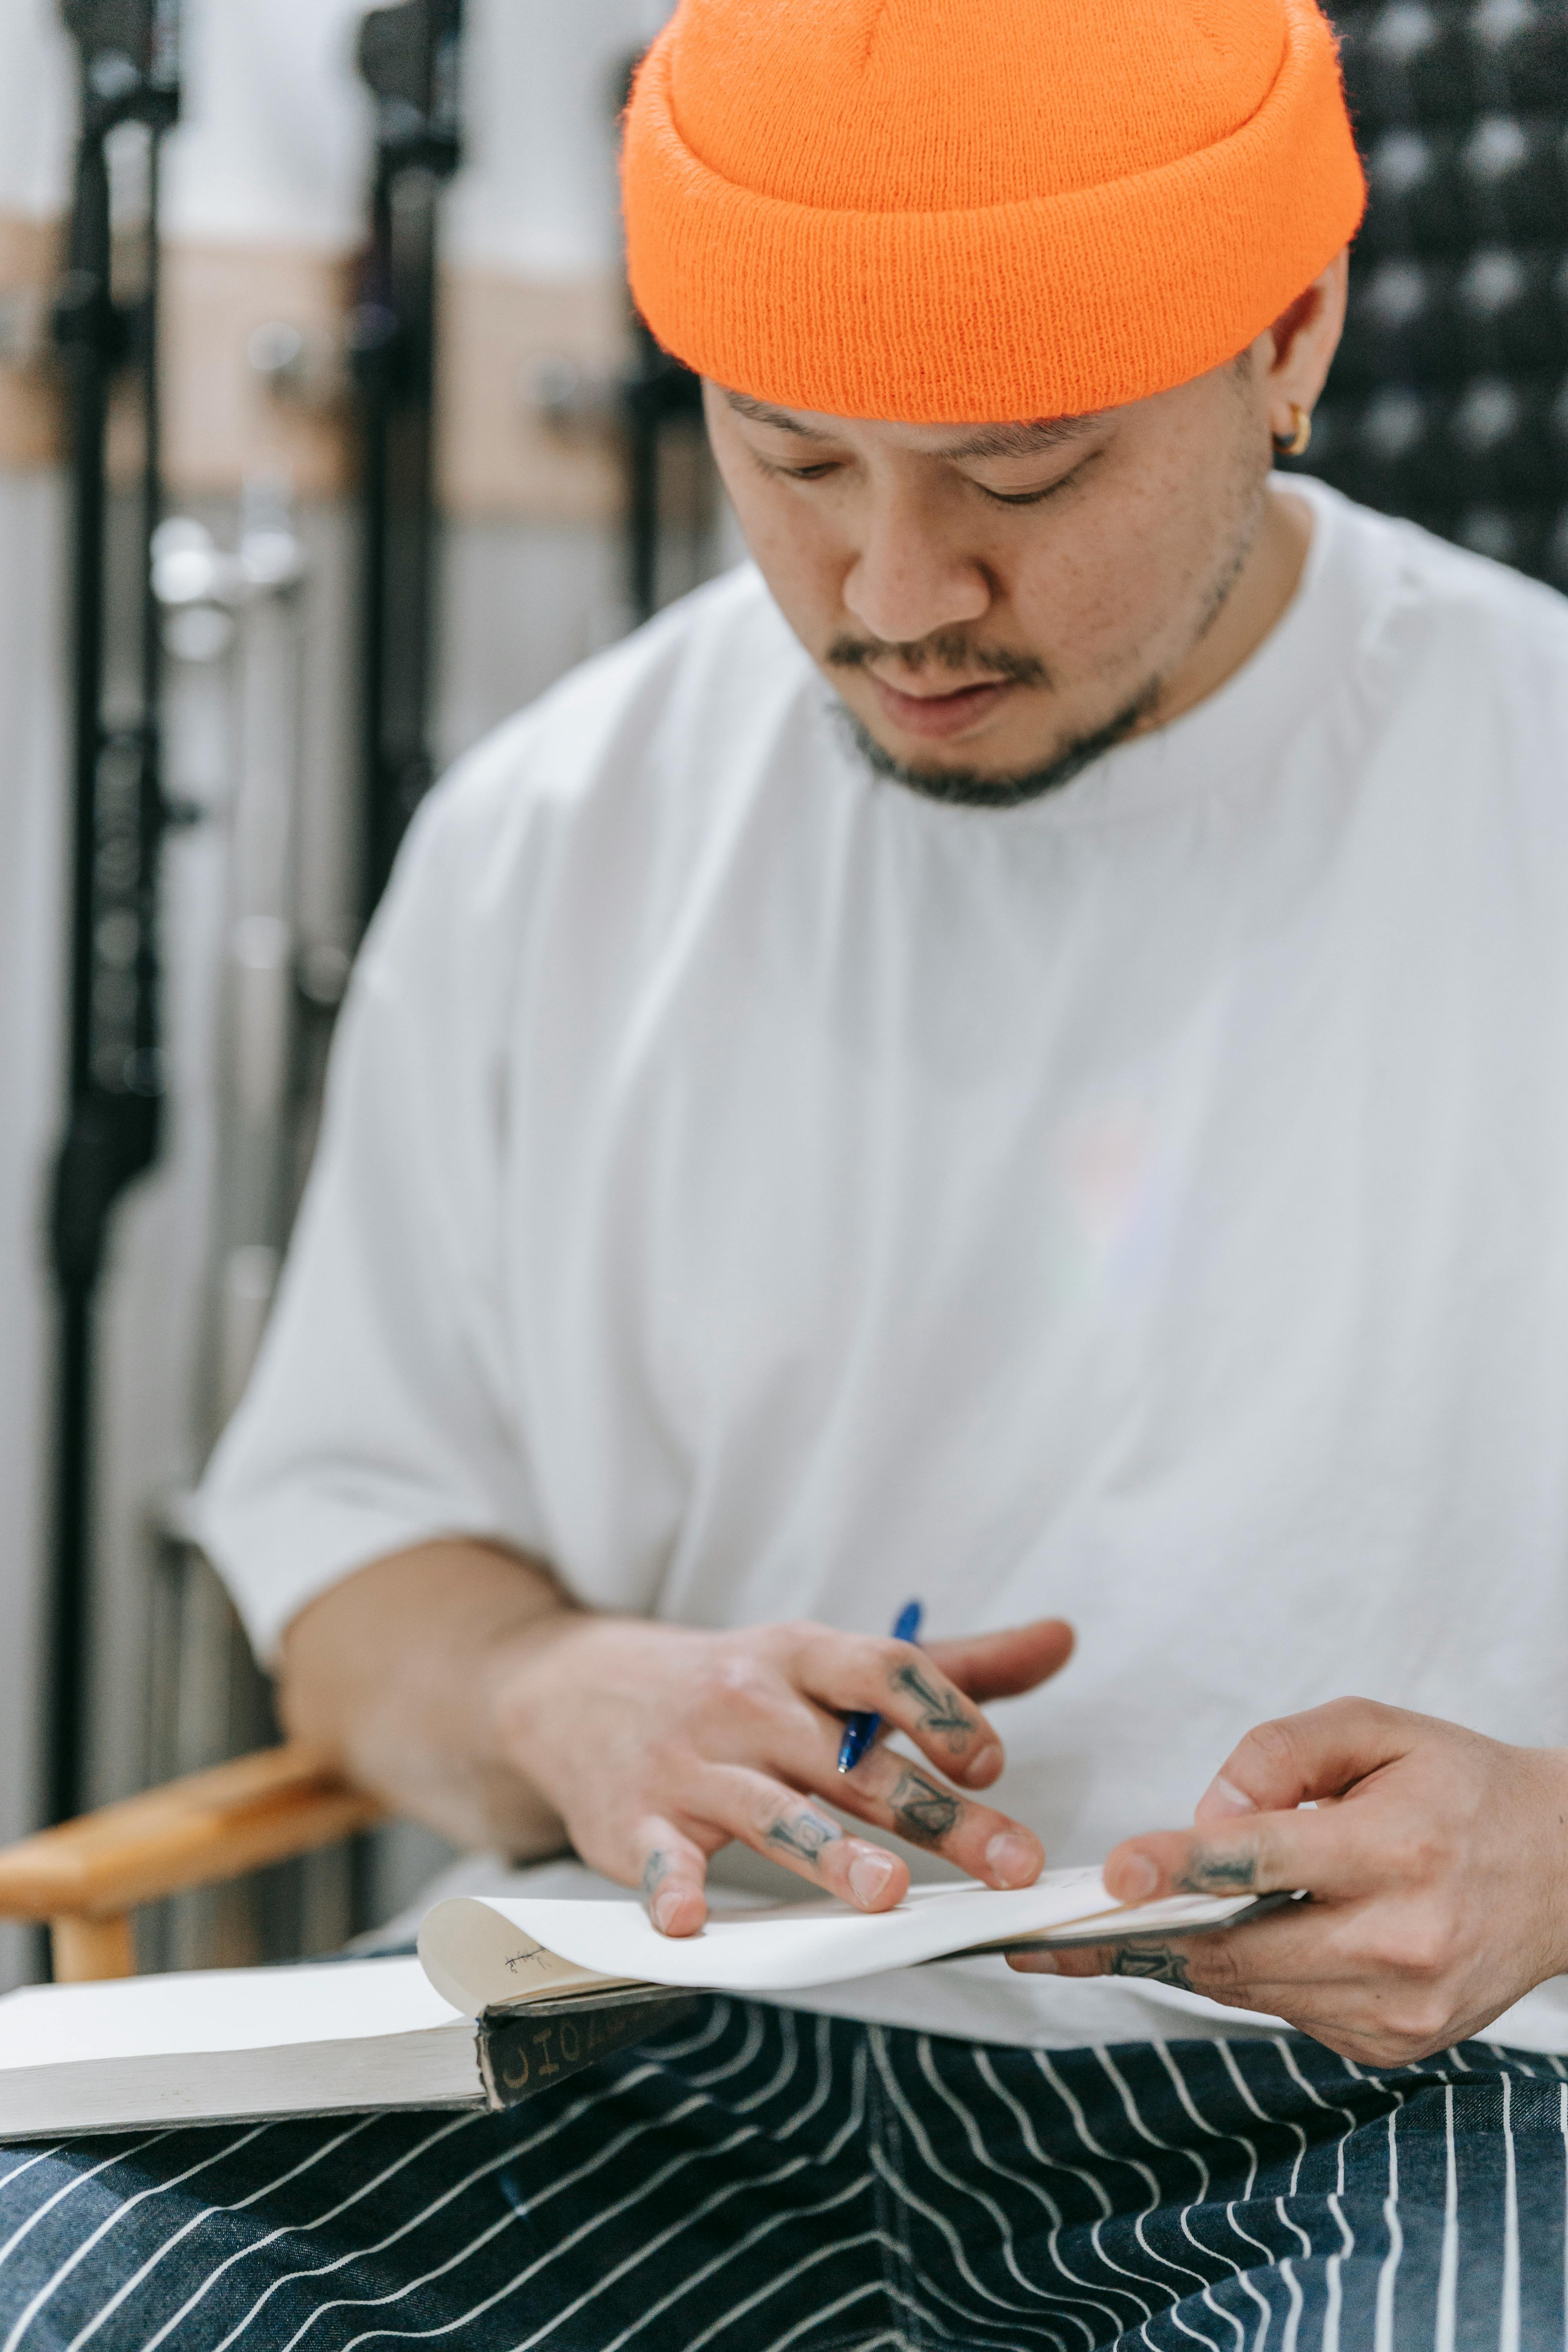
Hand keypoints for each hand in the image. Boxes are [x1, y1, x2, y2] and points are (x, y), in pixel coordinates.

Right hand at [488, 1614, 1073, 1935]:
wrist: (574, 1689)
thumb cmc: (735, 1685)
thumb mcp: (830, 1660)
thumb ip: (946, 1668)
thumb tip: (1061, 1639)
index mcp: (802, 1658)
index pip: (882, 1670)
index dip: (941, 1711)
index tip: (992, 1760)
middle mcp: (749, 1704)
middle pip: (851, 1760)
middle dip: (934, 1811)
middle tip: (1008, 1862)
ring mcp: (691, 1765)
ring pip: (773, 1812)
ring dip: (830, 1852)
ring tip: (887, 1893)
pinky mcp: (635, 1822)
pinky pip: (659, 1859)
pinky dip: (672, 1889)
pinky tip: (692, 1920)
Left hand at [1007, 1698, 1567, 2065]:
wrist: (1562, 1872)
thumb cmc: (1458, 1787)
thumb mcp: (1377, 1728)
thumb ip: (1283, 1753)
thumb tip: (1205, 1816)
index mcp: (1400, 1852)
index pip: (1267, 1862)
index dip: (1181, 1867)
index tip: (1113, 1874)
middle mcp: (1403, 1942)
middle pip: (1241, 1948)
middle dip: (1138, 1939)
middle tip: (1044, 1935)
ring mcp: (1399, 2009)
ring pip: (1250, 1990)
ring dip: (1180, 1958)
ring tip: (1108, 1932)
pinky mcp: (1393, 2045)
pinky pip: (1284, 2014)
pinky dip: (1243, 1977)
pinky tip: (1224, 1940)